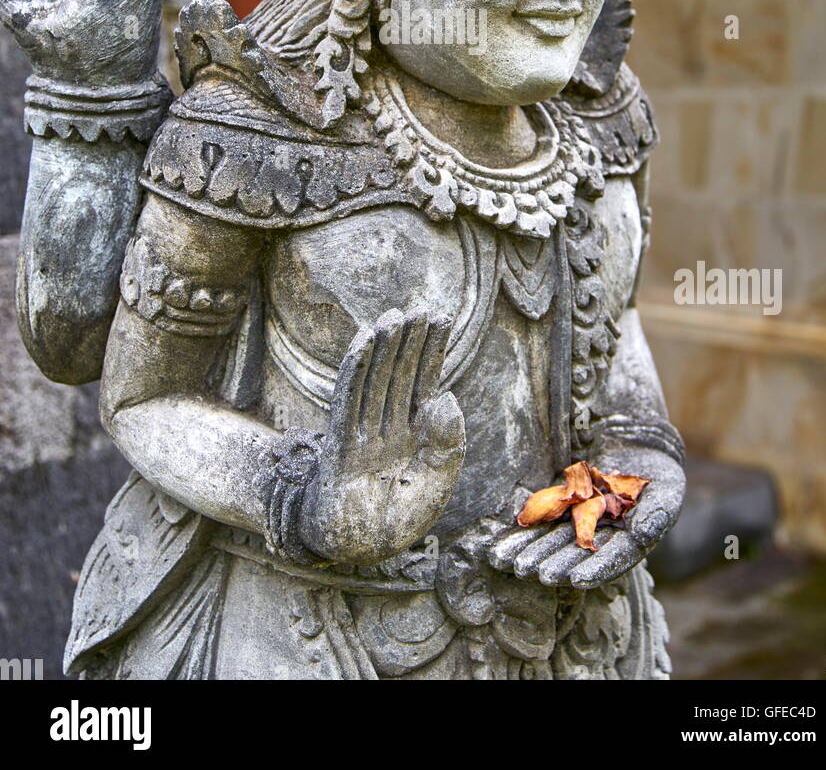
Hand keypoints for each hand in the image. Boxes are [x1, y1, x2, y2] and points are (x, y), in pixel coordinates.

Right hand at [299, 307, 464, 564]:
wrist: (361, 554)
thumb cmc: (399, 520)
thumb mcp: (438, 483)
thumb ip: (448, 443)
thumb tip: (446, 396)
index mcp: (413, 434)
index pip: (423, 382)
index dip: (431, 351)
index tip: (440, 318)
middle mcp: (389, 426)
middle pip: (400, 375)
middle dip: (409, 342)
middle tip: (417, 307)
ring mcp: (365, 433)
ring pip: (376, 382)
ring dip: (384, 349)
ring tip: (392, 316)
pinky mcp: (341, 445)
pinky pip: (349, 402)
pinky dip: (356, 371)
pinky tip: (364, 346)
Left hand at [487, 448, 684, 589]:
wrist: (638, 447)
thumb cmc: (658, 473)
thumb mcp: (667, 490)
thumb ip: (657, 514)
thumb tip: (644, 535)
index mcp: (632, 542)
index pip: (614, 559)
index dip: (596, 569)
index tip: (576, 579)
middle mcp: (605, 539)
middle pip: (578, 555)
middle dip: (554, 563)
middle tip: (532, 571)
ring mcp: (583, 524)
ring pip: (555, 541)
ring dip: (534, 552)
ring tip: (511, 562)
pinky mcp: (565, 507)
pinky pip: (544, 520)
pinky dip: (526, 530)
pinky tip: (505, 542)